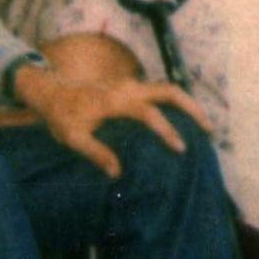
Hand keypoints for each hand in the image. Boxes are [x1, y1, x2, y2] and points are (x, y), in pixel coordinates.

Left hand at [11, 66, 210, 177]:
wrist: (50, 91)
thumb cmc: (61, 116)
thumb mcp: (73, 137)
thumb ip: (95, 153)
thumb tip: (117, 173)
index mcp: (115, 100)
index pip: (149, 114)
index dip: (167, 131)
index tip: (181, 148)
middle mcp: (127, 88)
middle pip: (169, 90)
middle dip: (191, 107)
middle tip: (208, 129)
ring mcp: (129, 84)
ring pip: (166, 87)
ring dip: (187, 103)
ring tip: (203, 125)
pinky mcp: (129, 86)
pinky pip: (158, 91)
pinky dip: (174, 103)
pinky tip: (182, 120)